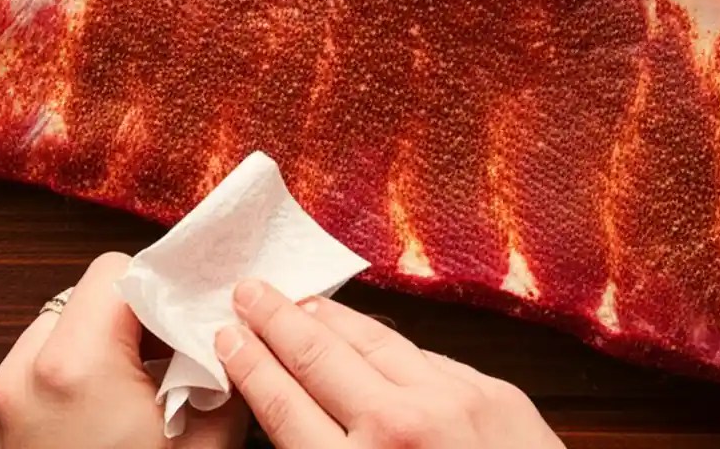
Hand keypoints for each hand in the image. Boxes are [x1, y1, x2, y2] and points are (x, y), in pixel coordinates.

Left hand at [0, 252, 248, 448]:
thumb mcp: (204, 446)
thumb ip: (226, 376)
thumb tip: (237, 334)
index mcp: (75, 367)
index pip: (119, 271)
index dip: (168, 283)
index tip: (200, 307)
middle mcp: (27, 370)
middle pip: (92, 296)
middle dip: (144, 316)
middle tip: (186, 350)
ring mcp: (7, 394)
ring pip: (69, 325)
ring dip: (115, 340)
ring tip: (157, 383)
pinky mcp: (4, 415)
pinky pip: (49, 360)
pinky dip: (88, 366)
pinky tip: (126, 405)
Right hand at [215, 280, 565, 448]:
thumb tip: (299, 421)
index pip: (283, 405)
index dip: (250, 365)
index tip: (226, 335)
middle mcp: (397, 430)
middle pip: (318, 358)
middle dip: (275, 320)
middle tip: (249, 289)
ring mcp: (450, 404)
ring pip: (374, 343)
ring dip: (330, 317)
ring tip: (299, 300)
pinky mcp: (492, 395)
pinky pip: (429, 358)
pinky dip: (392, 346)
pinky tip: (373, 335)